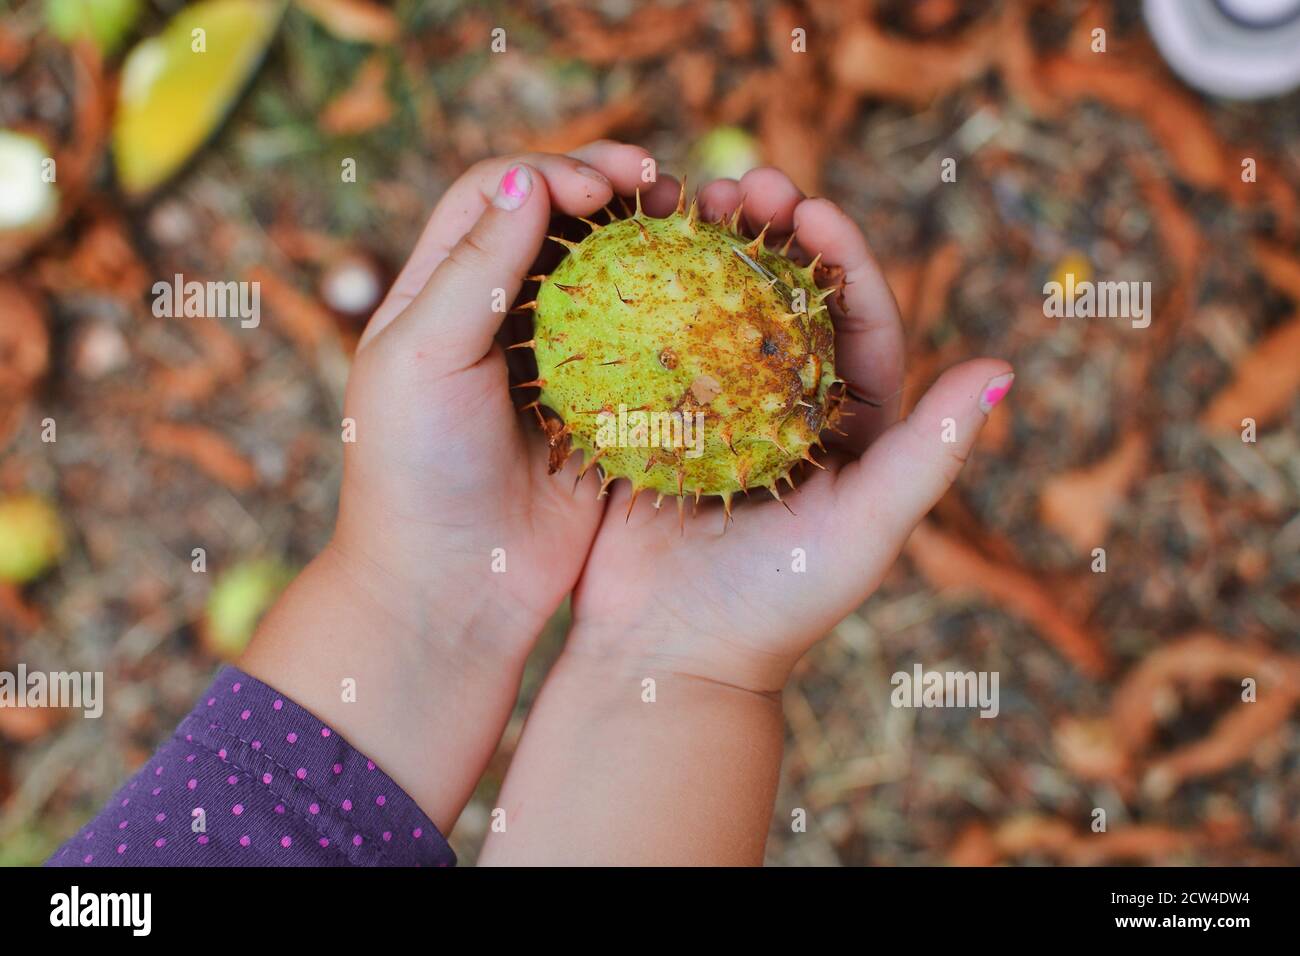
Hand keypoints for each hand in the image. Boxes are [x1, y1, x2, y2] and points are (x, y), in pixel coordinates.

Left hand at [241, 142, 664, 829]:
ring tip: (693, 226)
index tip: (603, 185)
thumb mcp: (425, 357)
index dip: (550, 173)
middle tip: (661, 185)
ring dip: (648, 245)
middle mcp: (498, 320)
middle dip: (610, 194)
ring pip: (608, 280)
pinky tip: (708, 301)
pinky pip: (643, 349)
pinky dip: (674, 317)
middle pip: (559, 227)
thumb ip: (474, 267)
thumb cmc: (414, 471)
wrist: (449, 591)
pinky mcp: (599, 413)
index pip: (496, 197)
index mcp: (441, 294)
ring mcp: (555, 367)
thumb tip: (527, 179)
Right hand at [566, 167, 1013, 692]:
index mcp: (850, 427)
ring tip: (685, 202)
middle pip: (789, 300)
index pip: (861, 321)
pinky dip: (648, 298)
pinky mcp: (657, 424)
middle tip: (743, 183)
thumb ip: (929, 454)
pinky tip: (629, 258)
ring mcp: (719, 412)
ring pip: (720, 310)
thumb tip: (1001, 368)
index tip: (809, 206)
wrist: (671, 659)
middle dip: (772, 233)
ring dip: (709, 252)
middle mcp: (788, 410)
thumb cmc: (779, 607)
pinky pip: (658, 346)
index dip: (843, 256)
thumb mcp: (866, 532)